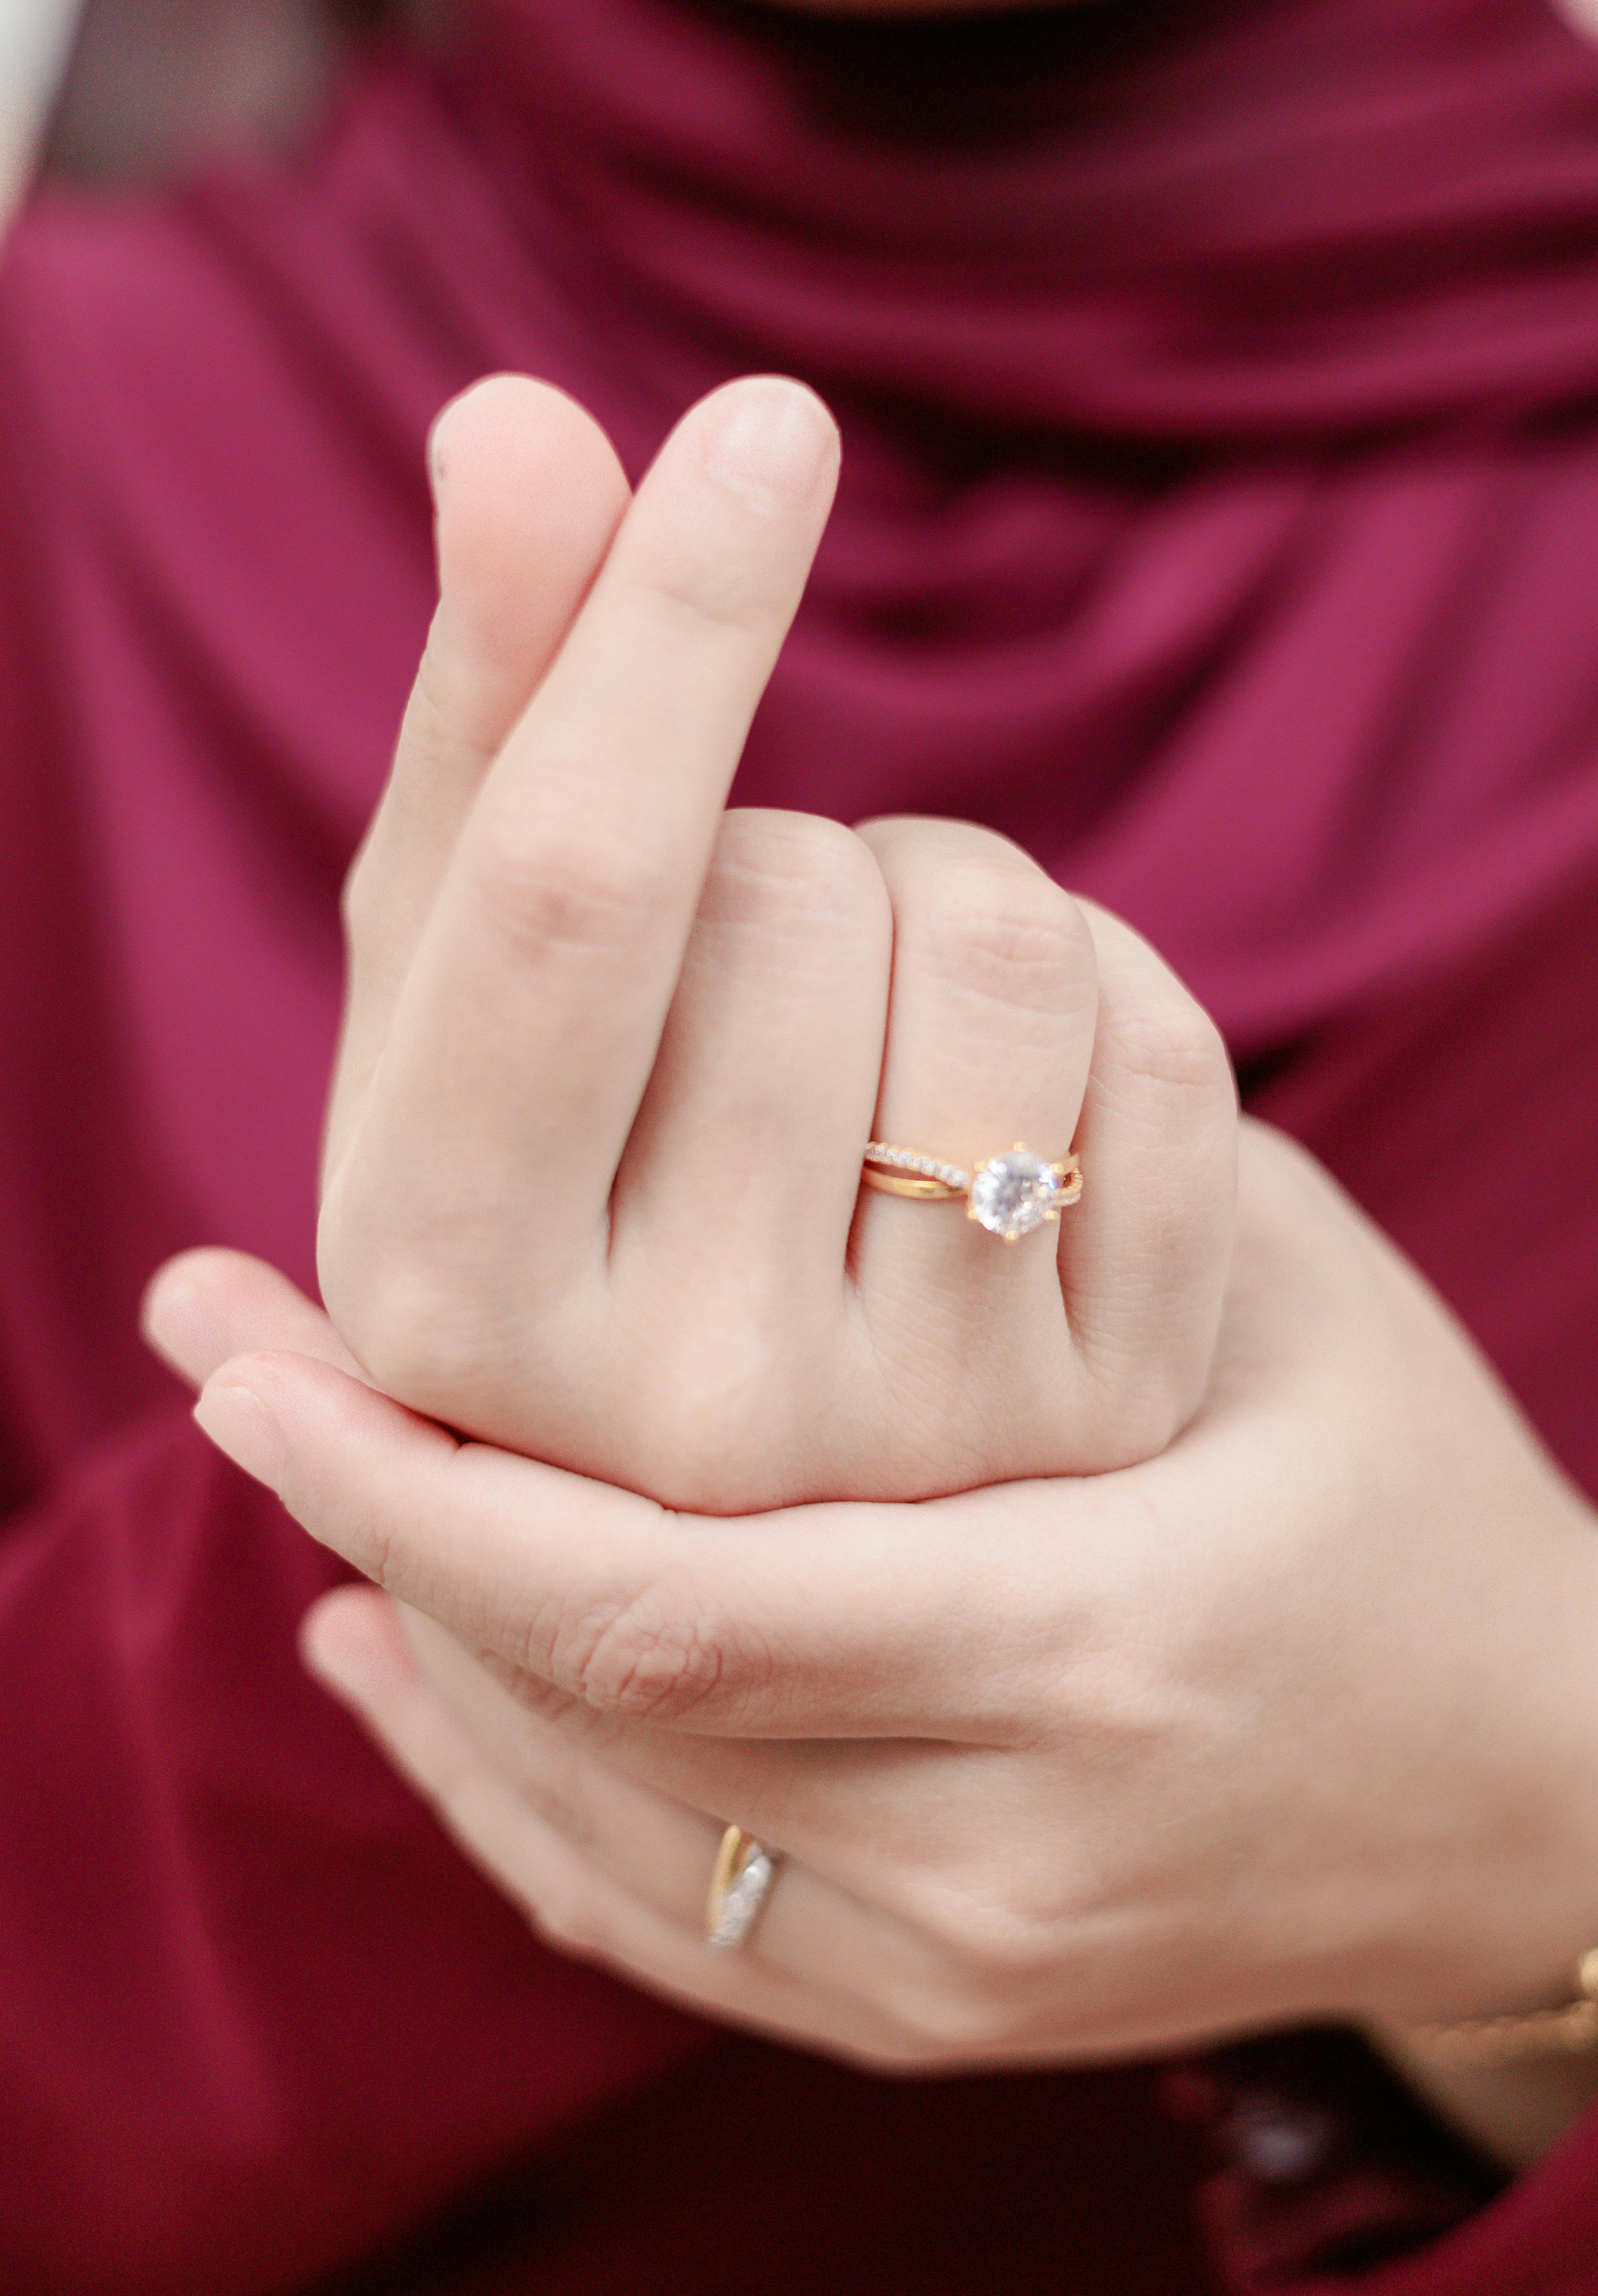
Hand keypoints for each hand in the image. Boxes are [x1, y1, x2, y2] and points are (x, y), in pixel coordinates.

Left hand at [151, 1121, 1597, 2096]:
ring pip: (590, 1817)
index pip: (676, 1605)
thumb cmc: (1400, 1481)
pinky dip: (492, 1787)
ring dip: (422, 1644)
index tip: (255, 1354)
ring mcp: (966, 1976)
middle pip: (597, 1708)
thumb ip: (1016, 1229)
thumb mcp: (1253, 1298)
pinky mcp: (934, 2022)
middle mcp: (1015, 1853)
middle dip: (377, 1531)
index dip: (431, 1484)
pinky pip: (648, 1920)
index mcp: (1107, 1645)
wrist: (1533, 1792)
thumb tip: (739, 1102)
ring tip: (305, 1482)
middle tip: (229, 1367)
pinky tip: (395, 1666)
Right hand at [315, 372, 1235, 1510]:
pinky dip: (1096, 990)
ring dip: (942, 892)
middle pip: (789, 902)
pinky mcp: (1109, 1407)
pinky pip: (1168, 1052)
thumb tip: (519, 420)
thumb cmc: (555, 1154)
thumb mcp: (465, 973)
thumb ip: (491, 710)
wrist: (746, 1432)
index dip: (665, 637)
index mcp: (452, 1291)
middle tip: (742, 962)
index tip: (766, 423)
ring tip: (864, 1007)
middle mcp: (681, 1413)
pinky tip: (995, 1088)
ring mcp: (916, 1440)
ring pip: (1006, 955)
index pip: (571, 903)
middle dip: (782, 842)